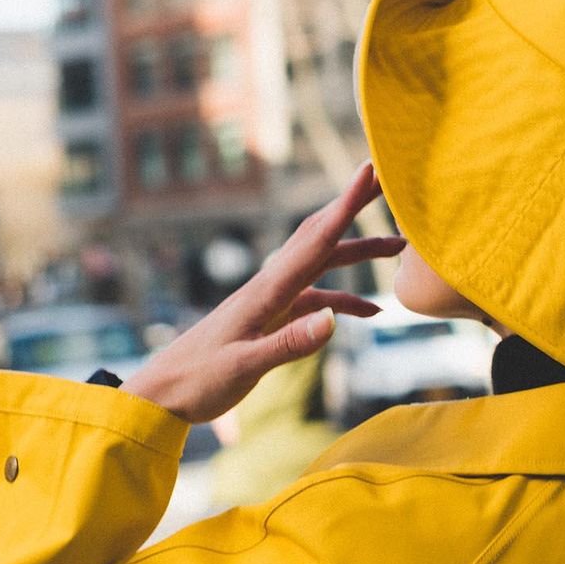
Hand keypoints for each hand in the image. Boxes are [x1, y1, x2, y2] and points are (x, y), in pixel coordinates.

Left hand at [123, 163, 401, 423]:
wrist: (163, 394)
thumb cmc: (197, 380)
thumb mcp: (243, 367)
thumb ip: (288, 344)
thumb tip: (333, 319)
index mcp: (267, 291)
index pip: (315, 240)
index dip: (346, 205)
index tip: (370, 169)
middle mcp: (272, 286)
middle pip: (322, 237)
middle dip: (355, 208)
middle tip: (392, 182)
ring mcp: (273, 301)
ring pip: (323, 264)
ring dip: (359, 252)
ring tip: (401, 247)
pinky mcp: (273, 319)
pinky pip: (317, 299)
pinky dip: (346, 300)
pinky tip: (372, 310)